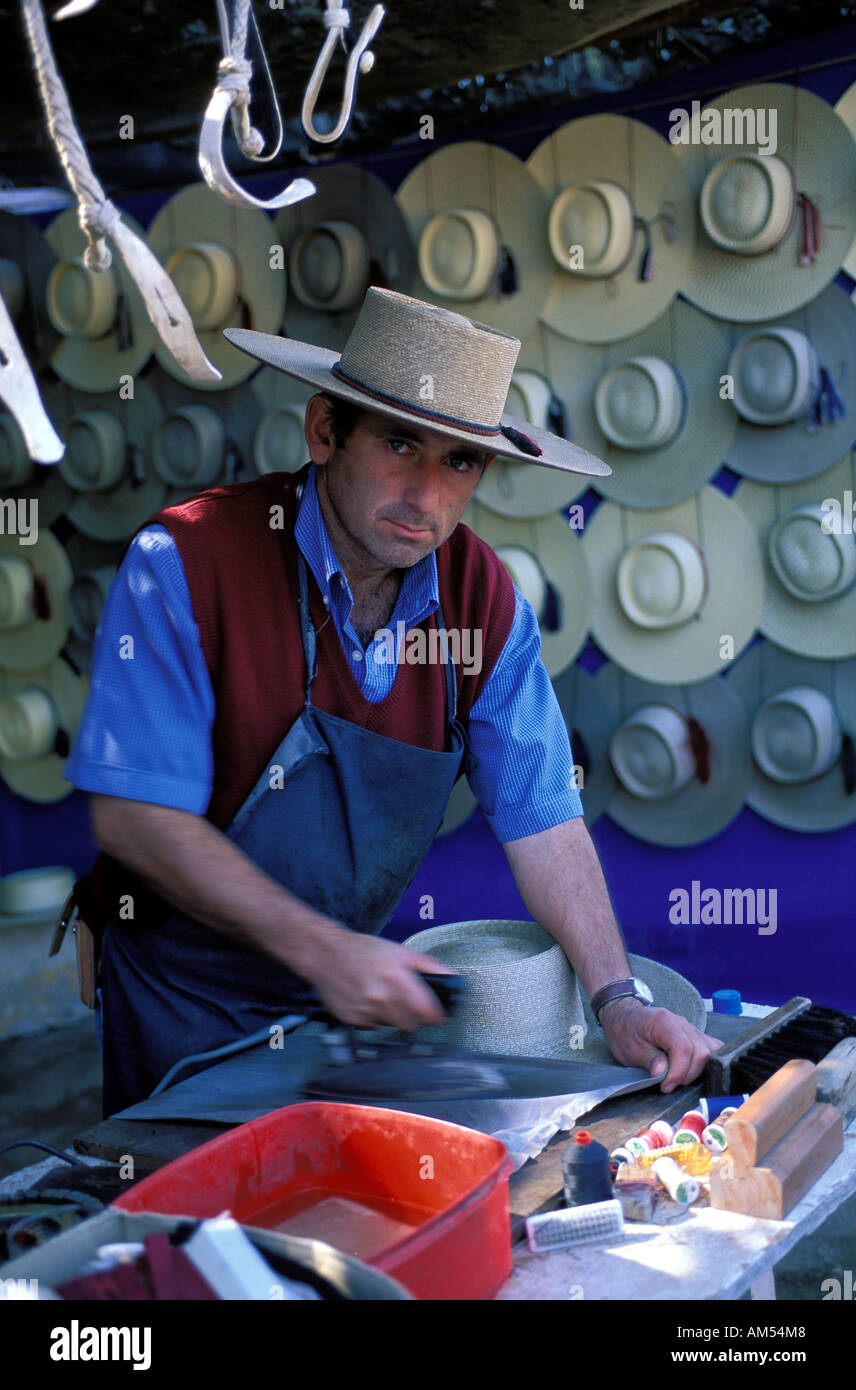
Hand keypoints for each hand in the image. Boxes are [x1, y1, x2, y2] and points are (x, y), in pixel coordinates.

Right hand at [309, 930, 454, 1031]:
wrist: (326, 954)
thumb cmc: (363, 950)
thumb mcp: (400, 951)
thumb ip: (428, 965)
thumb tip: (450, 976)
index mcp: (397, 978)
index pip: (427, 1012)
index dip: (435, 1016)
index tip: (437, 1016)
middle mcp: (381, 997)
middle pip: (410, 1024)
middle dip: (411, 1016)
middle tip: (405, 1004)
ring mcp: (365, 1010)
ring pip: (390, 1026)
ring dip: (390, 1017)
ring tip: (382, 998)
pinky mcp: (351, 1019)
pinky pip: (371, 1027)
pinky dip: (372, 1018)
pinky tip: (367, 1002)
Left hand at [599, 997, 721, 1092]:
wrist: (625, 1017)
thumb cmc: (626, 1032)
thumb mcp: (630, 1048)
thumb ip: (649, 1059)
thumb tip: (663, 1073)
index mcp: (663, 1022)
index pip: (683, 1048)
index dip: (678, 1071)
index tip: (667, 1086)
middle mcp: (682, 1023)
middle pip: (701, 1051)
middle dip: (688, 1074)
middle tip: (670, 1084)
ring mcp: (691, 1028)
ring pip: (711, 1050)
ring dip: (700, 1070)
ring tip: (680, 1078)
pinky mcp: (696, 1035)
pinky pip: (712, 1047)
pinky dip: (709, 1062)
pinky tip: (696, 1072)